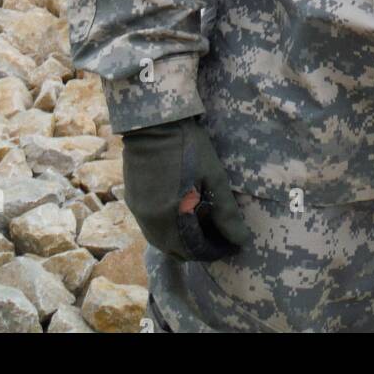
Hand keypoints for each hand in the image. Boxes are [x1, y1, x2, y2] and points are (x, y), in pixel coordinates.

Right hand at [122, 115, 250, 261]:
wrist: (153, 122)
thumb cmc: (188, 145)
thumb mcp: (213, 176)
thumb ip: (226, 212)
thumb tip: (242, 240)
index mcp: (172, 218)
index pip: (196, 251)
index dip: (217, 250)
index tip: (233, 244)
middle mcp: (151, 222)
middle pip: (177, 251)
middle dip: (199, 249)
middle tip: (219, 236)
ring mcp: (138, 213)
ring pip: (162, 242)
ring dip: (182, 241)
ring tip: (202, 225)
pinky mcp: (132, 202)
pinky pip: (151, 228)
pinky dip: (168, 229)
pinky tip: (181, 214)